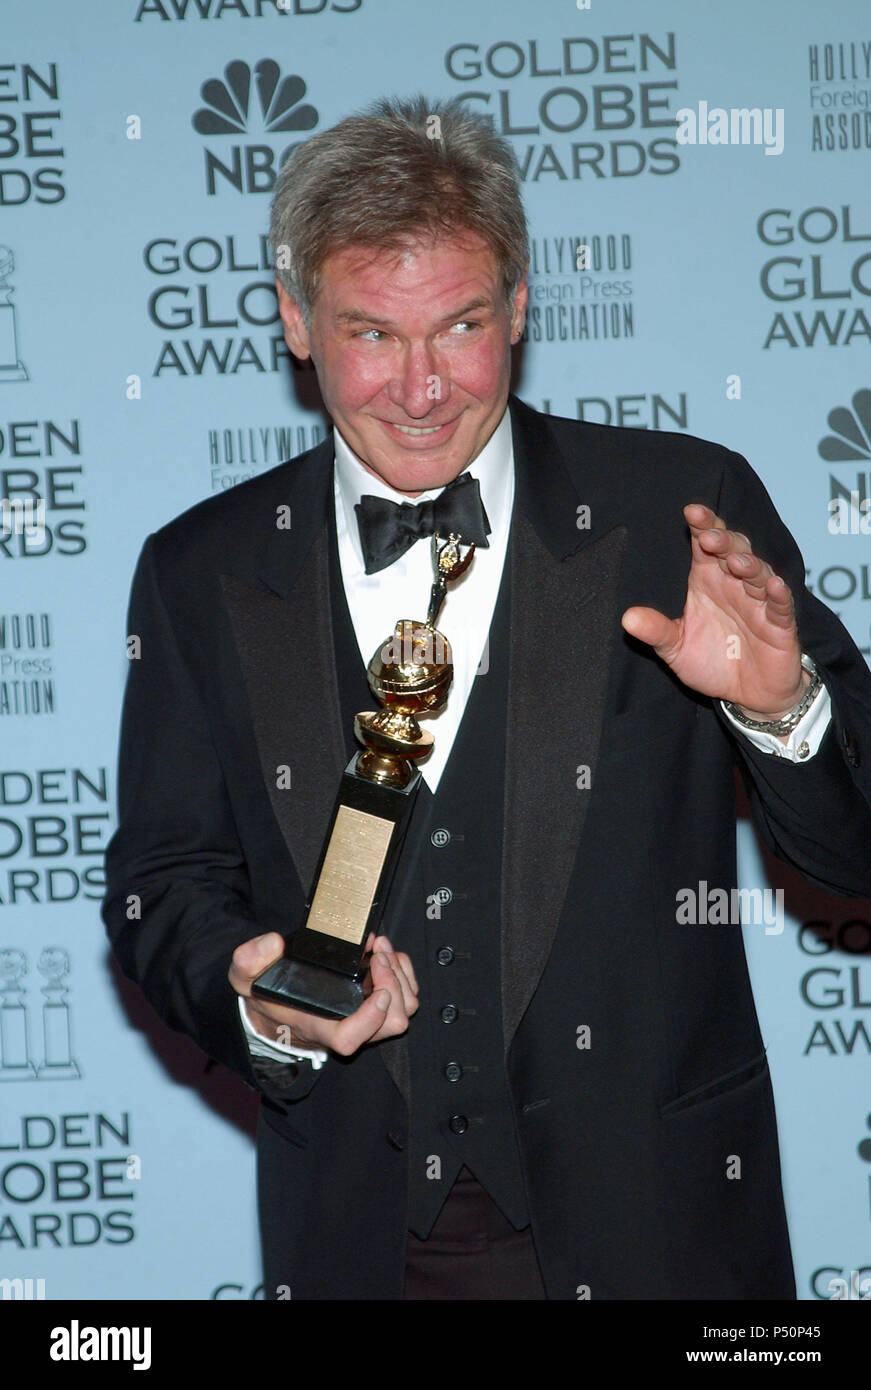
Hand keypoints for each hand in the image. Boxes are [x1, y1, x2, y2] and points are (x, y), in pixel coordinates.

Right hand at [229, 931, 418, 1056]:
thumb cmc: (268, 995)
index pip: (351, 1039)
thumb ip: (249, 960)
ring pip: (404, 1010)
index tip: (377, 991)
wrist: (277, 1007)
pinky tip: (386, 954)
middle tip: (377, 954)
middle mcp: (348, 1027)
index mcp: (318, 1026)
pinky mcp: (376, 1006)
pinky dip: (403, 972)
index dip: (370, 1019)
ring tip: (381, 949)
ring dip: (400, 976)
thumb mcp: (245, 976)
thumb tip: (272, 944)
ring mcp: (366, 1018)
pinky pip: (406, 996)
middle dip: (392, 984)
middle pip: (391, 1023)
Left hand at [621, 503, 806, 719]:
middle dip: (724, 541)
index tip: (691, 511)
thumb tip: (627, 618)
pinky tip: (774, 585)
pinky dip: (779, 594)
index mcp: (708, 581)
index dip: (702, 526)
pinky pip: (781, 605)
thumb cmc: (713, 662)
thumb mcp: (676, 649)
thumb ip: (656, 631)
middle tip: (709, 539)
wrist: (748, 695)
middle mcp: (735, 585)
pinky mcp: (780, 624)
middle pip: (734, 550)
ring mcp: (760, 602)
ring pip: (759, 573)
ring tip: (737, 562)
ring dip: (750, 565)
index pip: (705, 546)